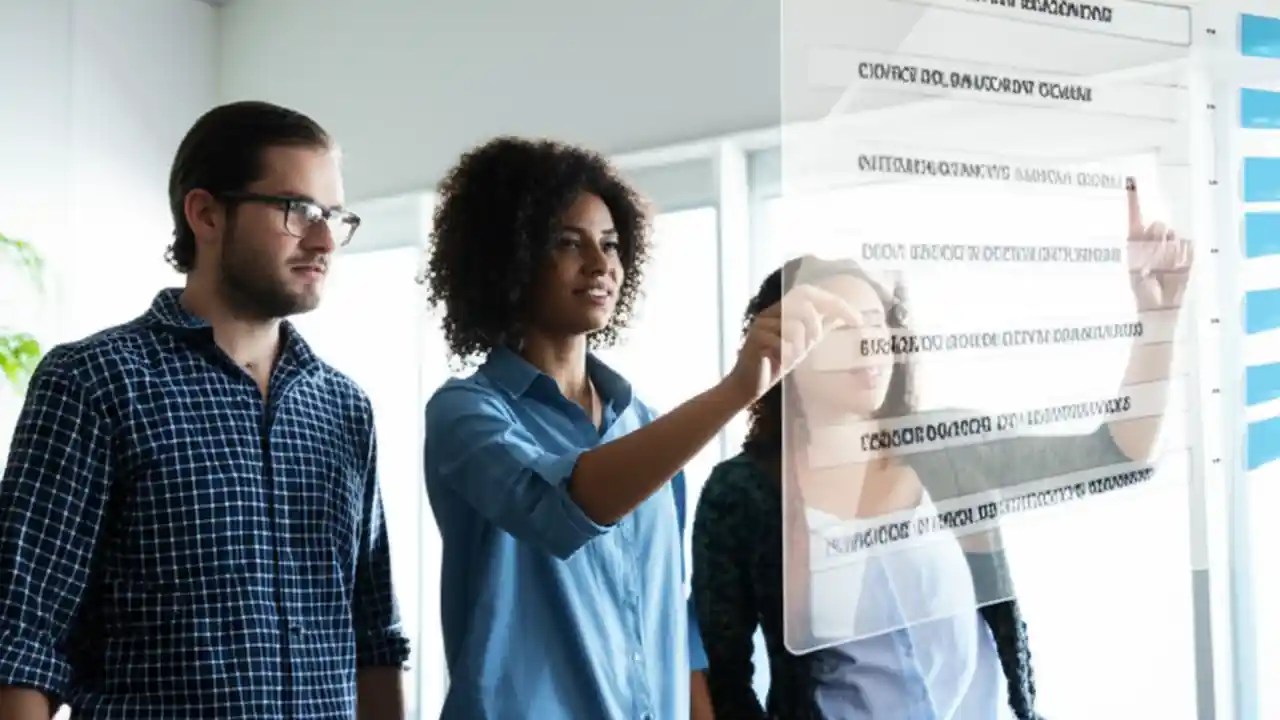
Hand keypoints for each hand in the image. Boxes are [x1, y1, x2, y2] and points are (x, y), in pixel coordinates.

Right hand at [723, 283, 860, 404]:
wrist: (748, 385)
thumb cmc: (774, 363)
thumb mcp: (802, 344)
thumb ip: (818, 328)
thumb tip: (840, 316)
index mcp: (781, 309)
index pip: (809, 293)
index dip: (834, 303)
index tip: (857, 320)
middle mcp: (770, 312)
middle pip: (803, 303)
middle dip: (815, 325)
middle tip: (814, 343)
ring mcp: (761, 324)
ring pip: (794, 326)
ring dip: (799, 346)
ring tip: (790, 358)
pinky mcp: (755, 339)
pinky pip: (782, 343)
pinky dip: (786, 355)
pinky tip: (778, 363)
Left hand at [1126, 177, 1192, 311]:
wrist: (1159, 308)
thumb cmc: (1141, 290)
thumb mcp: (1134, 267)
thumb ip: (1140, 246)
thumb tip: (1154, 227)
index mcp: (1136, 242)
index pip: (1135, 217)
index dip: (1133, 200)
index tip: (1130, 182)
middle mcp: (1153, 241)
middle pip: (1158, 226)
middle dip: (1155, 239)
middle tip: (1150, 258)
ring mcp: (1171, 246)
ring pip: (1172, 236)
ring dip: (1166, 252)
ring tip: (1160, 269)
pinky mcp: (1186, 254)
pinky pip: (1186, 246)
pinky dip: (1180, 257)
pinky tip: (1173, 270)